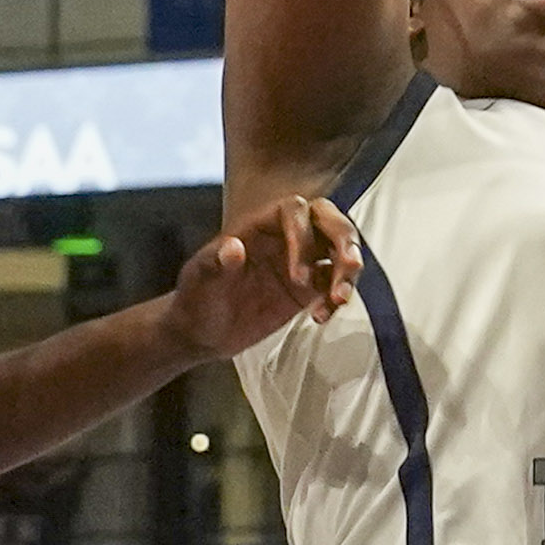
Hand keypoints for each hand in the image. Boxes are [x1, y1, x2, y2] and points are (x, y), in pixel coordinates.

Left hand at [162, 196, 360, 362]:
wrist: (201, 333)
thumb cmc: (195, 301)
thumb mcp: (198, 284)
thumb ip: (214, 264)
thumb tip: (233, 247)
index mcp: (259, 225)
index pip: (295, 210)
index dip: (304, 235)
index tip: (298, 275)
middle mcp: (285, 237)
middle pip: (329, 220)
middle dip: (345, 239)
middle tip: (349, 266)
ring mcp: (300, 261)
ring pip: (340, 249)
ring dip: (348, 270)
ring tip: (339, 299)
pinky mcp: (308, 289)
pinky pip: (335, 283)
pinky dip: (337, 298)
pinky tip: (321, 318)